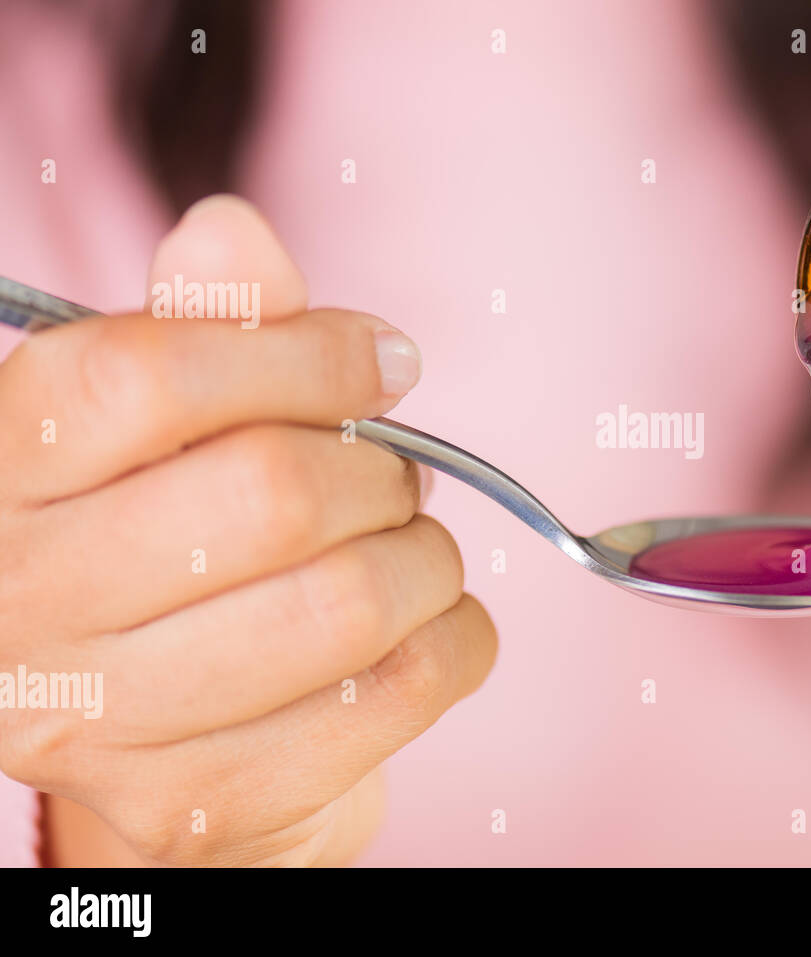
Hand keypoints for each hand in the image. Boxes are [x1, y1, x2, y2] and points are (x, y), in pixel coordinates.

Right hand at [0, 196, 495, 864]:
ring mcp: (100, 722)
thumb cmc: (182, 533)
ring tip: (414, 552)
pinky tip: (435, 623)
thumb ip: (210, 322)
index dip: (308, 353)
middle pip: (271, 494)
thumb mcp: (174, 418)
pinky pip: (395, 697)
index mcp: (9, 468)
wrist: (163, 725)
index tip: (386, 361)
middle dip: (380, 470)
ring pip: (347, 606)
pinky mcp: (198, 801)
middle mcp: (23, 600)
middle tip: (395, 476)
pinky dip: (457, 641)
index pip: (153, 375)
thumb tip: (231, 227)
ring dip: (428, 560)